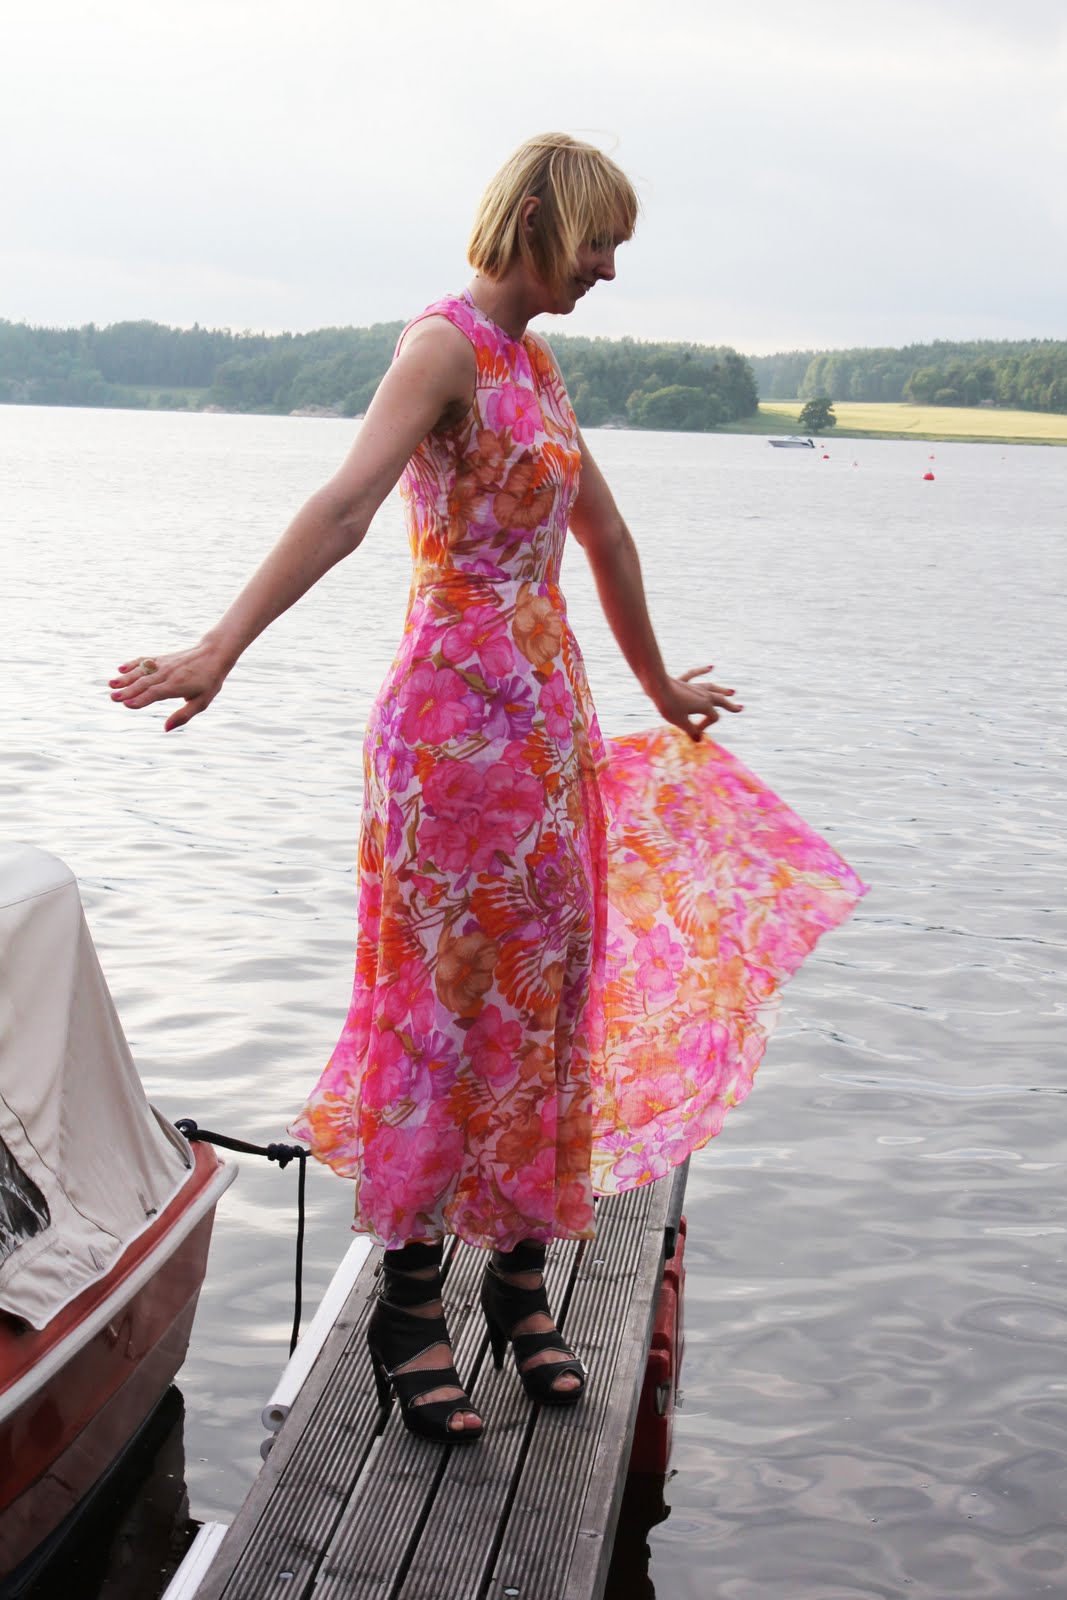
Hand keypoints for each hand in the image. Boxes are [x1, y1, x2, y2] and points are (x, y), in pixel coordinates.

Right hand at [108, 639, 230, 731]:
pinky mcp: (161, 659)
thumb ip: (183, 715)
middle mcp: (167, 674)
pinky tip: (120, 668)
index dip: (140, 699)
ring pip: (141, 671)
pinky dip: (132, 664)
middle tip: (112, 697)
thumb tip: (165, 728)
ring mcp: (163, 665)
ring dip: (125, 678)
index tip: (126, 704)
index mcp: (177, 686)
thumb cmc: (209, 681)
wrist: (213, 654)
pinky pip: (144, 661)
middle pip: (144, 683)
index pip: (155, 693)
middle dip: (127, 691)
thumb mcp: (202, 702)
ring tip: (111, 684)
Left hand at [653, 664, 742, 741]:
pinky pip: (695, 675)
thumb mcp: (681, 722)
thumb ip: (691, 731)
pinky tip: (711, 667)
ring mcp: (694, 686)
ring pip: (712, 688)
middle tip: (740, 709)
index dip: (706, 726)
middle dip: (730, 705)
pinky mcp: (684, 682)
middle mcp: (704, 695)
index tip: (695, 733)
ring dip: (722, 690)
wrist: (657, 687)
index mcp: (705, 705)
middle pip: (720, 700)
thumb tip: (699, 740)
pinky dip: (703, 671)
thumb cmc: (669, 706)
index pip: (713, 718)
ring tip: (732, 692)